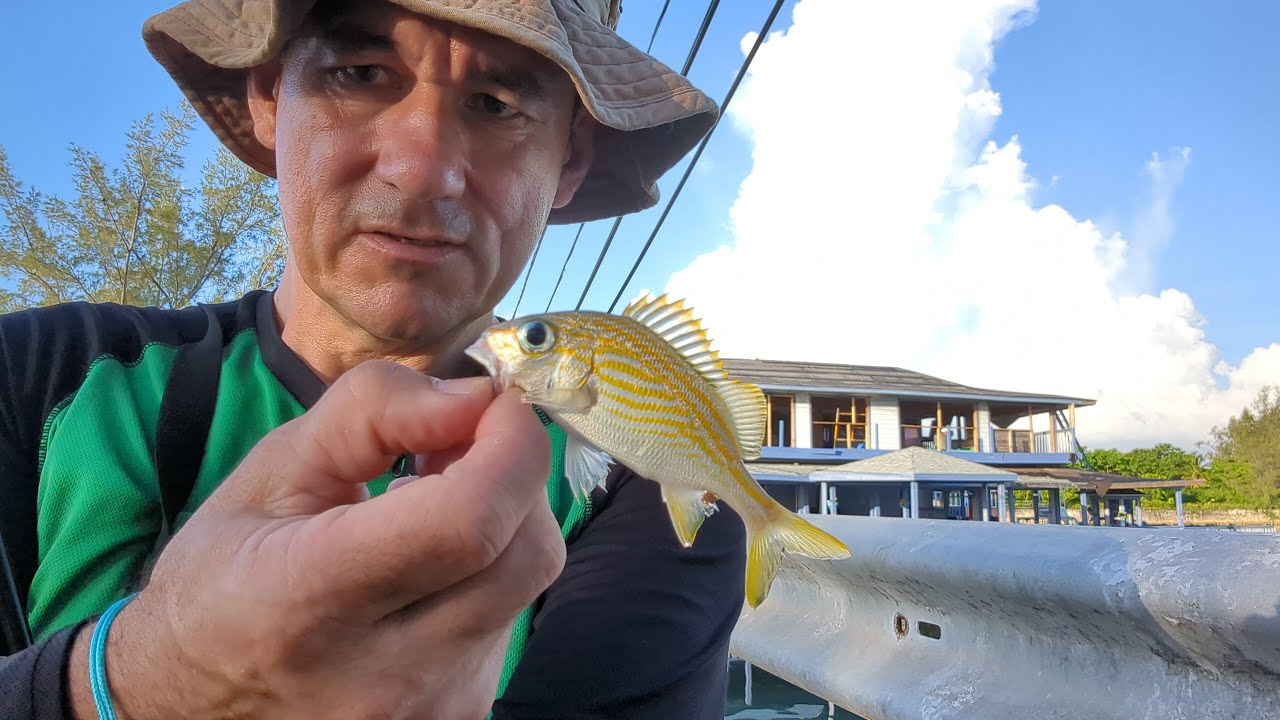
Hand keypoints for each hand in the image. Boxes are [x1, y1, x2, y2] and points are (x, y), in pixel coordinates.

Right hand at [68, 360, 562, 719]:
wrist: (191, 700)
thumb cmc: (223, 576)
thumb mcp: (271, 468)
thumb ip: (372, 413)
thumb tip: (475, 396)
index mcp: (313, 599)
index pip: (468, 520)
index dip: (508, 445)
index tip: (495, 402)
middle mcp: (384, 674)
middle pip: (526, 555)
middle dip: (518, 476)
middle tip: (463, 444)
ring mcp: (429, 709)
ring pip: (526, 587)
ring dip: (505, 522)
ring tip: (434, 505)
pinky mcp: (456, 718)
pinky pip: (510, 623)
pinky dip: (491, 571)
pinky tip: (434, 563)